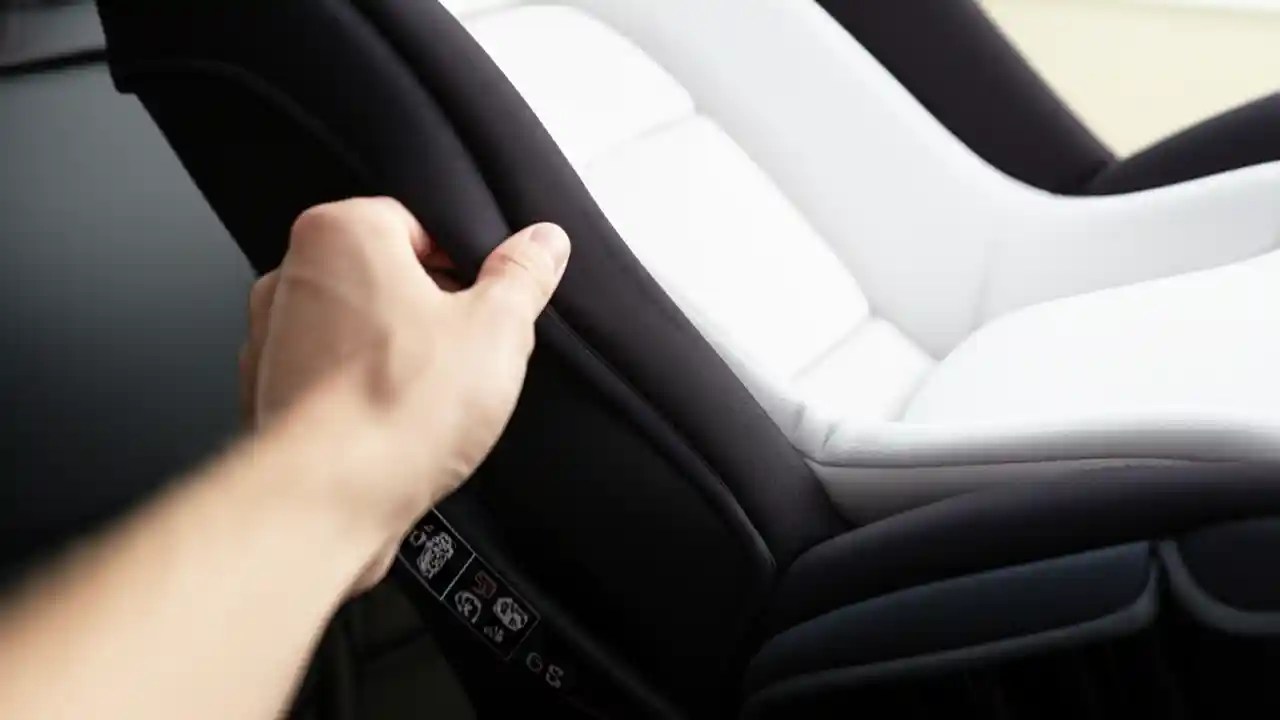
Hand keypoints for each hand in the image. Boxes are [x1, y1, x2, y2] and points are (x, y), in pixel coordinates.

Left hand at [238, 197, 569, 590]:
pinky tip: (398, 424)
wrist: (327, 500)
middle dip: (432, 308)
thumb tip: (544, 244)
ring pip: (359, 327)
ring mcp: (271, 335)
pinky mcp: (269, 391)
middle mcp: (292, 274)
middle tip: (469, 352)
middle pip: (387, 273)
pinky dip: (364, 392)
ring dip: (398, 352)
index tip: (489, 300)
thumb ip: (524, 275)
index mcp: (341, 233)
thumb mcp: (496, 330)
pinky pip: (333, 376)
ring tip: (433, 395)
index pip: (420, 223)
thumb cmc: (396, 410)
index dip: (466, 264)